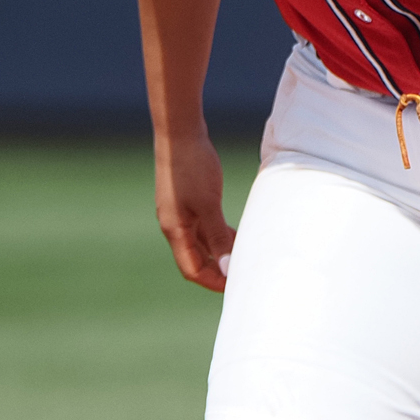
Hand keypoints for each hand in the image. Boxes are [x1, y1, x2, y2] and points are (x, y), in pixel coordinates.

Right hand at [153, 130, 235, 292]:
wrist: (179, 133)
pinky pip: (202, 226)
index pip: (192, 269)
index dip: (213, 281)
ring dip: (220, 251)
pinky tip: (234, 231)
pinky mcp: (186, 199)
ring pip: (200, 242)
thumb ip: (218, 237)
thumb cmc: (192, 166)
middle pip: (196, 258)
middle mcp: (174, 225)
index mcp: (175, 230)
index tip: (236, 286)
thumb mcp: (208, 204)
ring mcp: (179, 212)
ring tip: (244, 254)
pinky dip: (217, 233)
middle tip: (244, 274)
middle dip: (218, 269)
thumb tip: (228, 267)